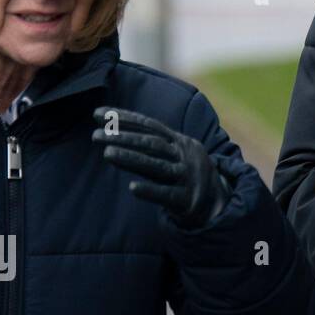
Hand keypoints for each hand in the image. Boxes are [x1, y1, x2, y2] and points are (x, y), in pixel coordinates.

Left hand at [91, 106, 230, 229]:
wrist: (217, 199)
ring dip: (132, 159)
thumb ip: (149, 142)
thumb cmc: (185, 171)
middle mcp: (183, 155)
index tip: (98, 114)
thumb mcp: (175, 150)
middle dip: (123, 137)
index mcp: (179, 141)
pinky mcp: (186, 199)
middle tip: (96, 135)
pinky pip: (167, 194)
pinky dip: (150, 191)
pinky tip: (132, 188)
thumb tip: (112, 128)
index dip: (124, 118)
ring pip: (157, 166)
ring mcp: (185, 176)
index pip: (149, 125)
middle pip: (151, 144)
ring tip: (107, 153)